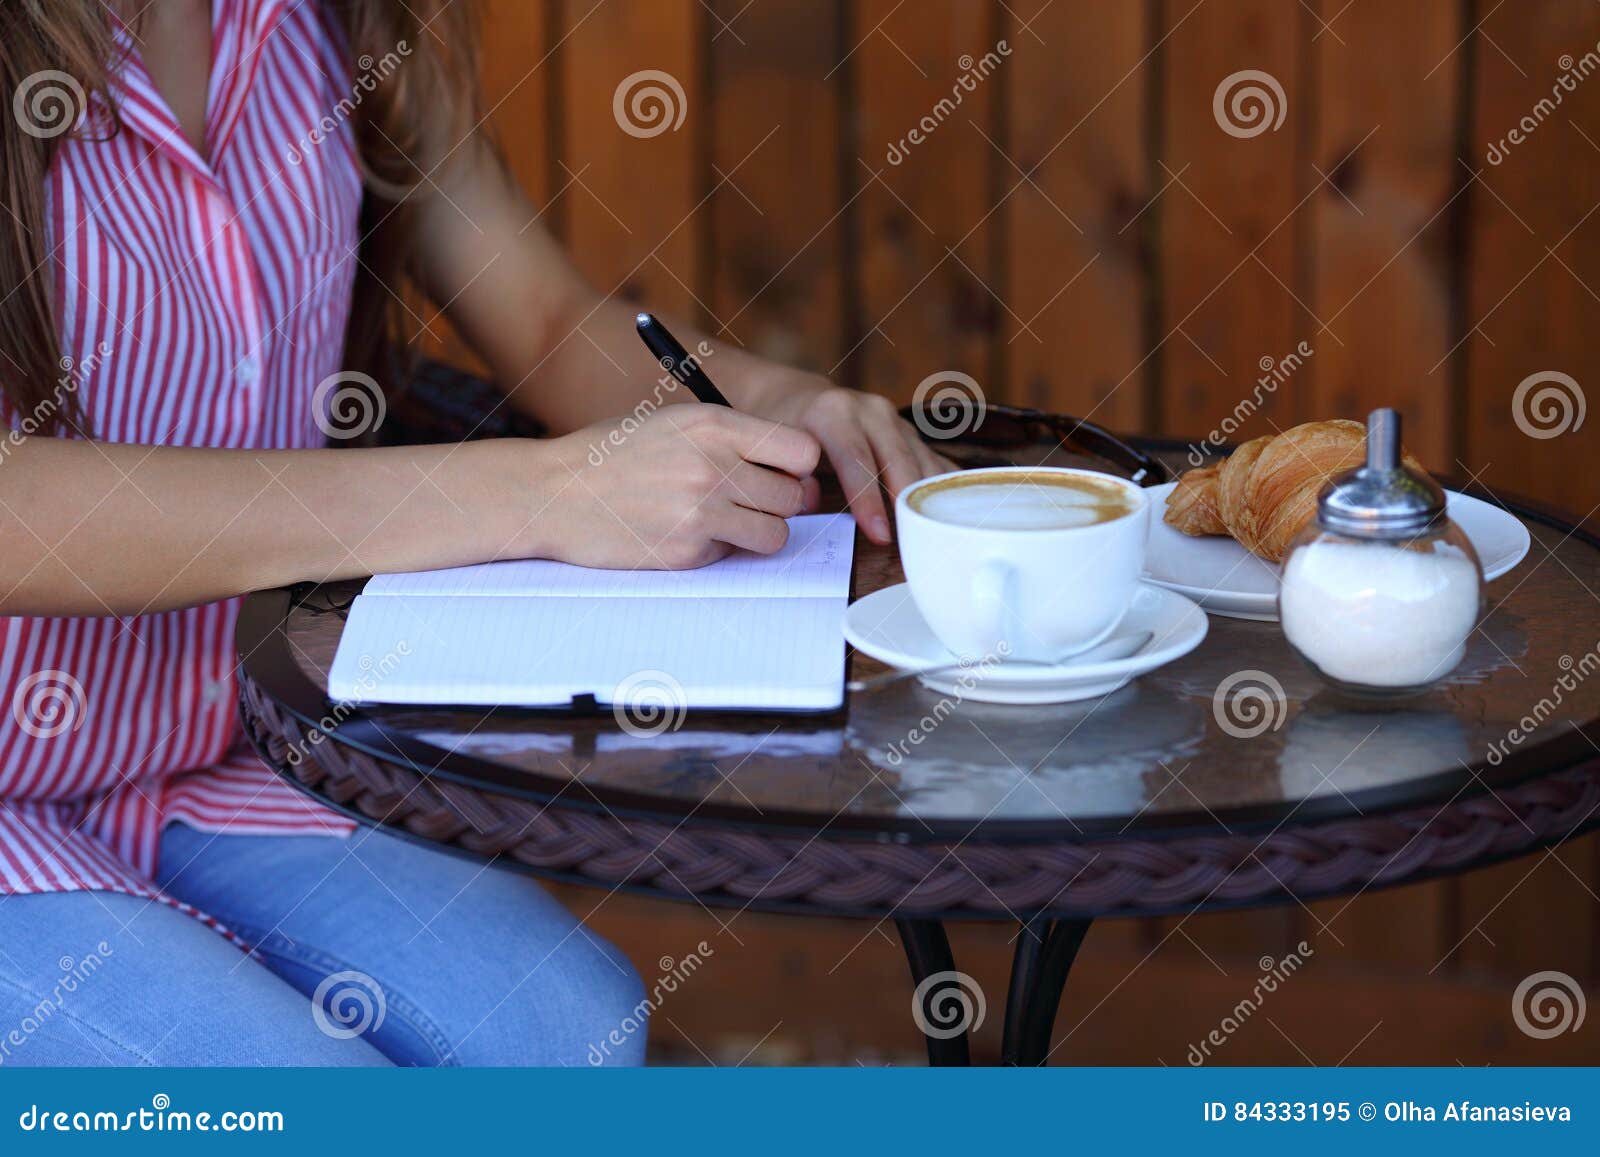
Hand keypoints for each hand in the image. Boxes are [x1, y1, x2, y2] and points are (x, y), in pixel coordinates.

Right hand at [526, 405, 820, 568]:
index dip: (797, 466)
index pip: (803, 451)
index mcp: (714, 424)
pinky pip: (733, 555)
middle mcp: (713, 466)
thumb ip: (737, 441)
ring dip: (756, 531)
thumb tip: (802, 478)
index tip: (780, 472)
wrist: (554, 492)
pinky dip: (717, 548)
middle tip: (744, 499)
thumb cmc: (618, 454)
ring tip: (719, 518)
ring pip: (775, 534)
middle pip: (793, 496)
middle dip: (777, 502)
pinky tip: (680, 531)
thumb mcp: (678, 423)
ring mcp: (701, 512)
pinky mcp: (687, 552)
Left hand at [759, 375, 954, 543]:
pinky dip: (943, 487)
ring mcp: (894, 420)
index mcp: (832, 412)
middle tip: (914, 541)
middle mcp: (870, 411)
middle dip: (907, 502)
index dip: (868, 498)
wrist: (797, 396)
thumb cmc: (783, 427)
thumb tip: (811, 500)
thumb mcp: (773, 445)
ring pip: (922, 460)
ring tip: (936, 536)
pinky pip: (934, 461)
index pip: (855, 458)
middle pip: (898, 459)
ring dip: (930, 497)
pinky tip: (953, 514)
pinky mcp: (909, 433)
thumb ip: (789, 473)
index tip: (879, 535)